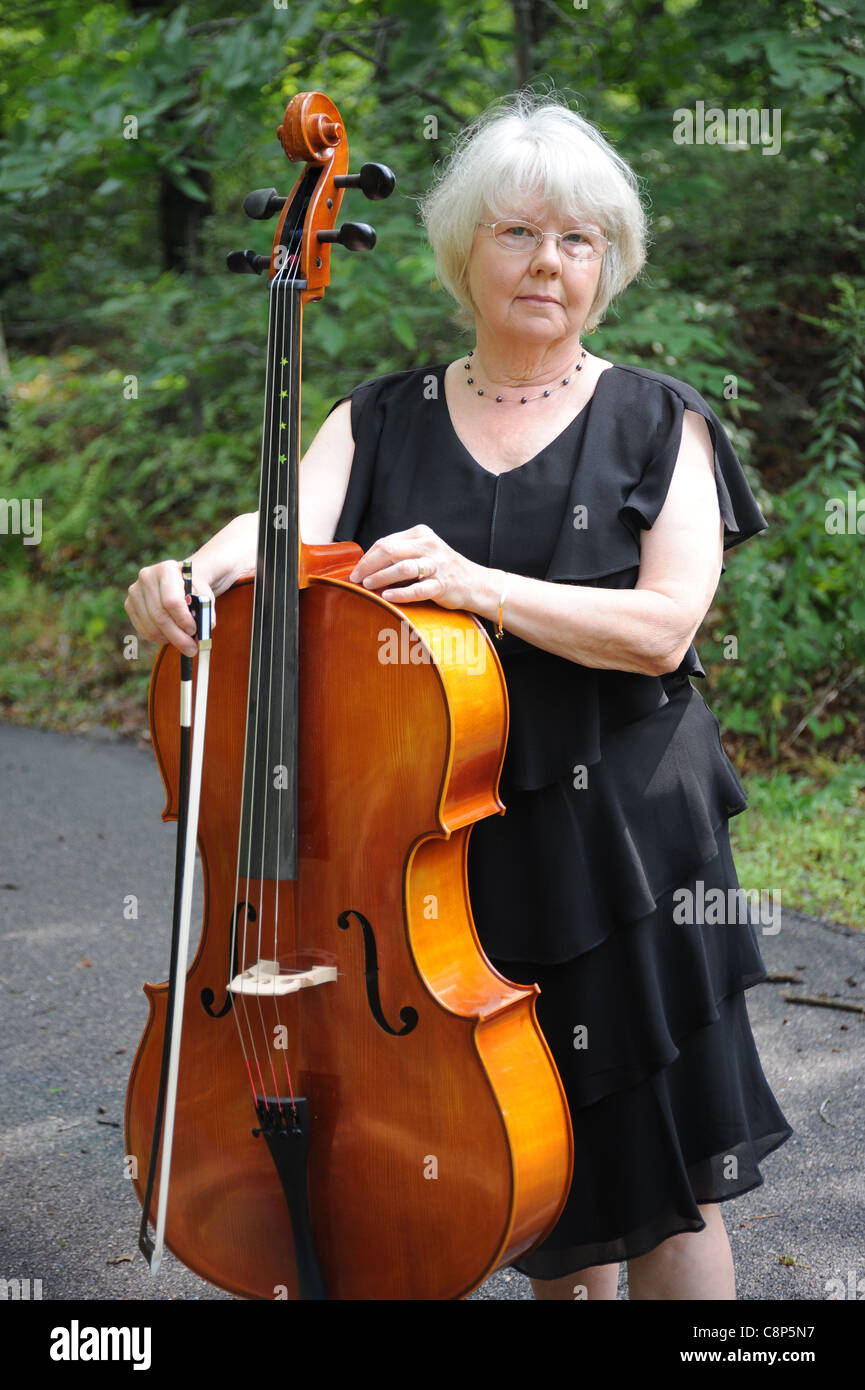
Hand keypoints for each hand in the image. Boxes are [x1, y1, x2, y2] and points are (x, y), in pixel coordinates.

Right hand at [125, 560, 215, 656]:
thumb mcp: (205, 594)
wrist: (180, 580)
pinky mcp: (129, 605)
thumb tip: (207, 627)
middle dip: (178, 636)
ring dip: (170, 640)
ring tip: (184, 642)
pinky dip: (160, 638)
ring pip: (151, 627)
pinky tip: (171, 636)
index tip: (194, 631)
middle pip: (160, 616)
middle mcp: (147, 577)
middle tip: (192, 648)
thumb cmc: (194, 588)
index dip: (183, 620)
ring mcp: (135, 591)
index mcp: (166, 569)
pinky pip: (144, 630)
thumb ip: (206, 609)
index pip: (171, 601)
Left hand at [347, 525, 482, 610]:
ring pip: (401, 568)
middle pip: (389, 551)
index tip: (356, 570)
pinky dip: (399, 593)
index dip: (367, 557)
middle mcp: (429, 546)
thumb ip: (401, 554)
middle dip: (368, 566)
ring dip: (380, 577)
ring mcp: (437, 565)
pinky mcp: (442, 584)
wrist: (476, 583)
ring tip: (367, 586)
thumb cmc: (444, 569)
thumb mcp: (424, 552)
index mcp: (421, 534)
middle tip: (356, 578)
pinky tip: (387, 597)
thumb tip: (367, 566)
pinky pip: (416, 589)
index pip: (386, 542)